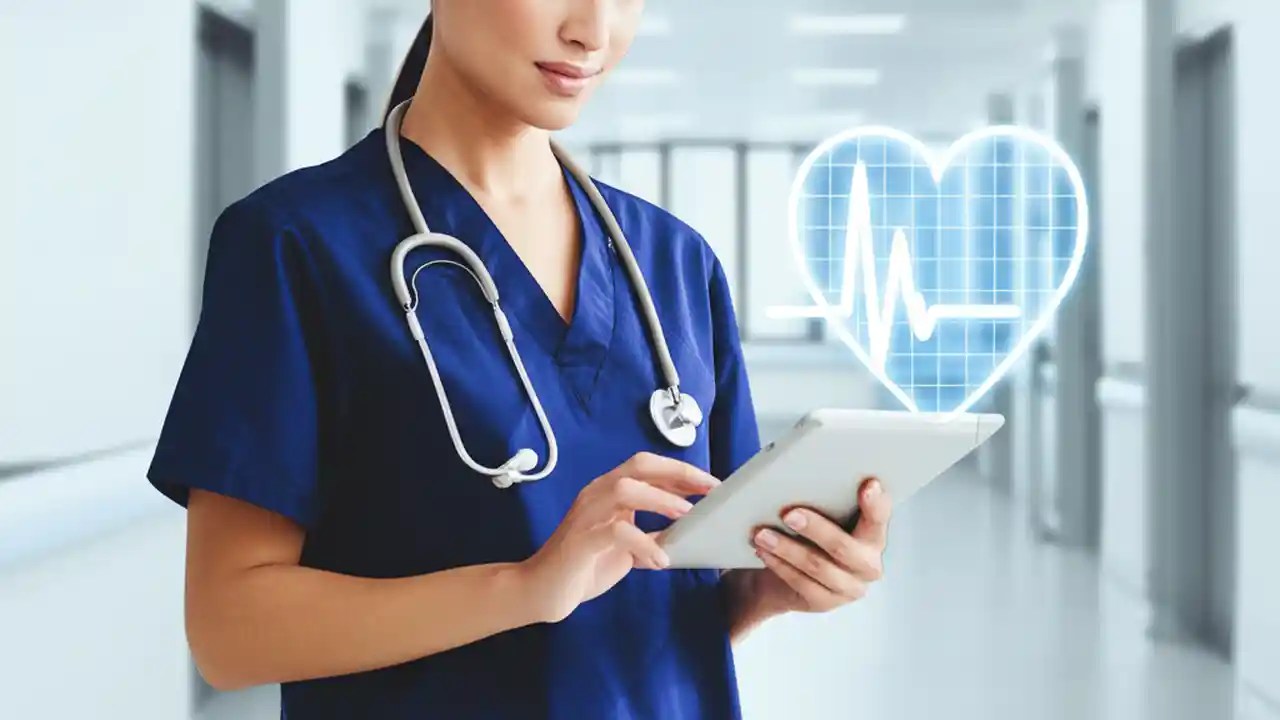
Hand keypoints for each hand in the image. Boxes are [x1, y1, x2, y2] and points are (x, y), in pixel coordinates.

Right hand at [521, 452, 719, 622]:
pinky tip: (660, 560)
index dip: (681, 470)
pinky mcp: (581, 540)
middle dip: (678, 473)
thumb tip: (688, 533)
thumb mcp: (626, 547)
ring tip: (686, 516)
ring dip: (661, 499)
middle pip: (639, 465)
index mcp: (607, 492)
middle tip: (709, 490)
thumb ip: (651, 534)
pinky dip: (644, 543)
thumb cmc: (583, 566)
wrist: (540, 590)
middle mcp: (596, 494)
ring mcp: (586, 515)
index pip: (647, 467)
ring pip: (625, 488)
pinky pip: (616, 532)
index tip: (712, 483)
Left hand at [727, 478, 891, 631]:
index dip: (875, 503)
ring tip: (761, 534)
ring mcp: (850, 587)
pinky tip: (764, 551)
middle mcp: (868, 564)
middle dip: (815, 529)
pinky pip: (801, 583)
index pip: (879, 517)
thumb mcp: (820, 517)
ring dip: (786, 548)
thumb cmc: (807, 536)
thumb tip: (795, 475)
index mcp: (873, 535)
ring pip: (818, 566)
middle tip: (788, 513)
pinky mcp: (826, 602)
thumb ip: (823, 501)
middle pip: (843, 547)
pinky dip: (779, 565)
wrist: (786, 579)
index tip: (868, 484)